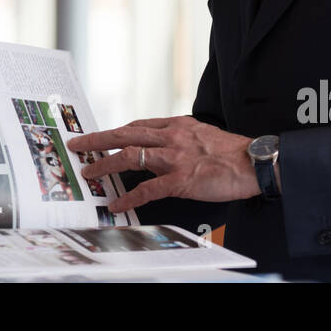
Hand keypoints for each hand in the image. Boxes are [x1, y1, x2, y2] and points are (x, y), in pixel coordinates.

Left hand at [67, 116, 260, 213]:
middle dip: (97, 139)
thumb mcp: (201, 133)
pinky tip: (117, 205)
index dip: (115, 132)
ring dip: (104, 164)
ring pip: (130, 156)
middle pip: (124, 135)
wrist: (252, 162)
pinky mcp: (181, 180)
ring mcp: (174, 158)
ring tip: (89, 173)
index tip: (100, 137)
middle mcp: (170, 137)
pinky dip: (129, 197)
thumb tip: (160, 146)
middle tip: (77, 144)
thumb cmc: (230, 151)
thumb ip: (179, 137)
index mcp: (175, 125)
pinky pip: (147, 189)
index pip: (137, 126)